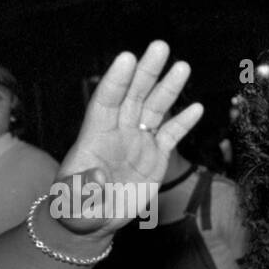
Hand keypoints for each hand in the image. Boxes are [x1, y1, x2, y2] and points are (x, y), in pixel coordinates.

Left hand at [53, 42, 202, 236]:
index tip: (128, 58)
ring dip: (168, 88)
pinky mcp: (154, 157)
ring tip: (183, 66)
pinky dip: (183, 122)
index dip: (116, 81)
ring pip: (154, 109)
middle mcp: (117, 134)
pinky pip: (170, 135)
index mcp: (94, 138)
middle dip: (146, 72)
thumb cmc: (76, 210)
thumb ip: (81, 190)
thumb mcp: (72, 203)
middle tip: (160, 47)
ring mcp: (137, 143)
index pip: (106, 102)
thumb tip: (93, 179)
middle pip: (133, 96)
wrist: (93, 221)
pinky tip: (197, 108)